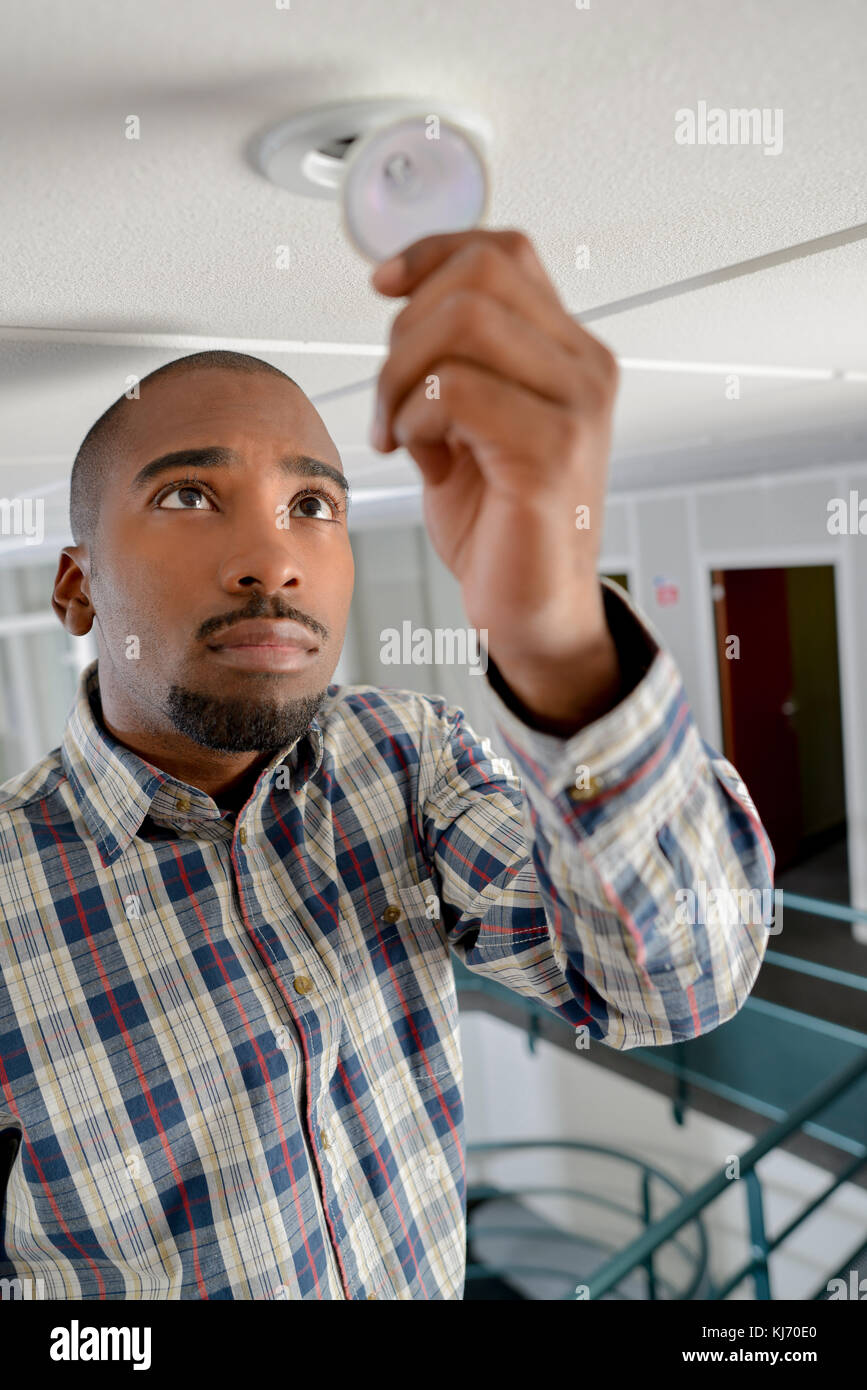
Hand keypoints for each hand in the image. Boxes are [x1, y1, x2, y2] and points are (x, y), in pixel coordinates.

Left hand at [369, 228, 621, 729]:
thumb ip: (454, 356)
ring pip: (462, 321)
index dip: (433, 253)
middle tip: (390, 399)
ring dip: (401, 376)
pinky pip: (454, 390)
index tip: (383, 287)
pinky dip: (415, 420)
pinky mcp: (550, 455)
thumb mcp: (469, 419)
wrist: (532, 608)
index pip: (503, 252)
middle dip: (404, 330)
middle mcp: (585, 369)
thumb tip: (400, 288)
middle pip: (477, 276)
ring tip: (402, 433)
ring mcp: (575, 409)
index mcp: (570, 352)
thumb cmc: (498, 520)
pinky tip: (423, 460)